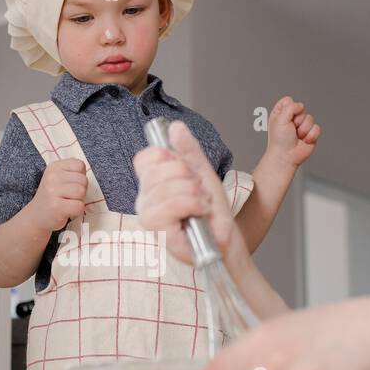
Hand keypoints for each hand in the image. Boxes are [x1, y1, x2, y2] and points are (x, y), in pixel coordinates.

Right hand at [31, 159, 87, 230]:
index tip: (70, 185)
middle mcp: (52, 176)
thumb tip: (86, 176)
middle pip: (83, 180)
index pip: (80, 165)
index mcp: (54, 167)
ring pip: (82, 192)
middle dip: (81, 191)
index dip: (80, 177)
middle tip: (69, 197)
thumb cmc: (52, 198)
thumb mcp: (58, 179)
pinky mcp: (56, 206)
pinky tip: (67, 211)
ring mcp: (53, 191)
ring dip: (79, 201)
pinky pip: (79, 206)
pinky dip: (77, 211)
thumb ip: (72, 173)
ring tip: (68, 204)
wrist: (35, 217)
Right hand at [134, 121, 238, 265]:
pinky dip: (193, 205)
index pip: (145, 158)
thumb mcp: (203, 174)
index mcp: (152, 184)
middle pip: (159, 170)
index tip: (186, 169)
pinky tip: (200, 212)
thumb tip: (175, 127)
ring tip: (202, 204)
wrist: (225, 241)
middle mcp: (145, 200)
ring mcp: (149, 217)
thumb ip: (189, 151)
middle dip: (188, 177)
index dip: (167, 157)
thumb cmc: (212, 214)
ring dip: (194, 194)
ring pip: (167, 188)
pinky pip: (171, 206)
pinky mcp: (158, 232)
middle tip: (199, 192)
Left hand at [266, 96, 320, 168]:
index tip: (284, 117)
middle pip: (302, 109)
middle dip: (297, 120)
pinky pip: (316, 128)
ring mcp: (302, 126)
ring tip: (296, 136)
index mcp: (281, 113)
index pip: (289, 101)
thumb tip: (300, 106)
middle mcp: (291, 118)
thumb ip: (290, 107)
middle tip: (291, 129)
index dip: (289, 107)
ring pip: (310, 119)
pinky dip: (310, 136)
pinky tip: (304, 141)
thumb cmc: (279, 140)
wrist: (286, 156)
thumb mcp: (280, 119)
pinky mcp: (311, 133)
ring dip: (303, 129)